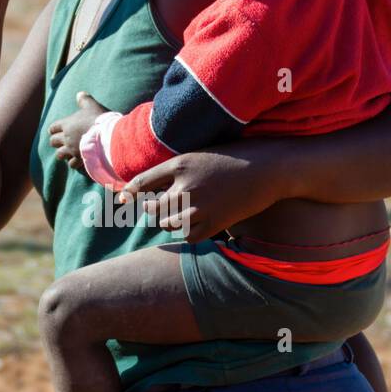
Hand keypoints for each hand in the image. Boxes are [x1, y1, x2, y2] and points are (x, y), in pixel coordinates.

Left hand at [49, 91, 106, 169]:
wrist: (106, 136)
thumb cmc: (98, 120)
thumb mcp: (92, 106)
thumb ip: (84, 100)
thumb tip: (80, 94)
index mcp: (66, 124)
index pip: (53, 128)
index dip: (53, 129)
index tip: (54, 130)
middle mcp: (66, 138)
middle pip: (53, 142)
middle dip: (56, 142)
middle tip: (60, 142)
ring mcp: (71, 150)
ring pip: (60, 155)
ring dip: (62, 154)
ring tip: (67, 154)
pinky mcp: (79, 159)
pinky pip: (72, 164)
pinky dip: (73, 163)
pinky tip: (78, 162)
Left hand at [115, 147, 282, 241]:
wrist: (268, 168)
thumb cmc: (234, 157)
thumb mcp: (200, 155)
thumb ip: (175, 170)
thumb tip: (151, 189)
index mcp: (179, 164)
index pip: (142, 183)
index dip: (129, 193)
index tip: (122, 201)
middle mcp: (184, 187)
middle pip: (152, 209)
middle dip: (154, 209)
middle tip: (160, 207)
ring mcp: (199, 207)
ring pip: (168, 224)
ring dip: (172, 221)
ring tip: (185, 213)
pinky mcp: (214, 223)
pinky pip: (188, 236)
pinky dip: (189, 233)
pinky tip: (199, 223)